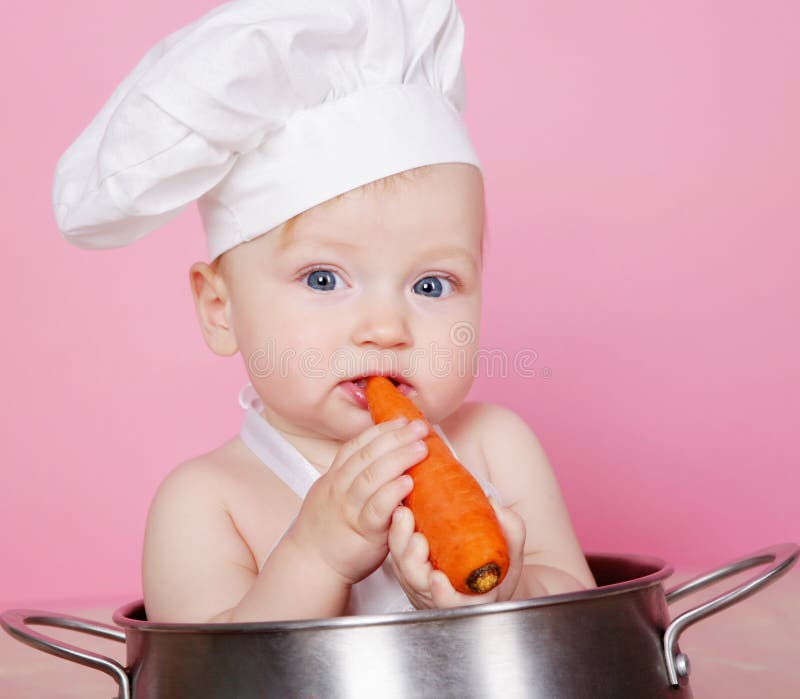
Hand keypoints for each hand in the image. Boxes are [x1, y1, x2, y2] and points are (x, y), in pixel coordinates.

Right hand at [286, 416, 429, 585]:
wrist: (311, 565)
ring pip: (372, 477)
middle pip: (367, 455)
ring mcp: (349, 509)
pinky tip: (408, 482)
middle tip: (418, 427)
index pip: (358, 445)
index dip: (381, 431)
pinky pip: (376, 509)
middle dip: (395, 437)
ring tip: (420, 448)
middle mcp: (340, 488)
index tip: (402, 420)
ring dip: (398, 459)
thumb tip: (387, 457)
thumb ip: (356, 477)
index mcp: (335, 477)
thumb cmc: (330, 530)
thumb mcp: (335, 495)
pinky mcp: (362, 532)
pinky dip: (392, 493)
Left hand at [388, 499, 525, 608]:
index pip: (450, 604)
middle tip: (417, 537)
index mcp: (468, 599)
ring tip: (403, 514)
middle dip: (413, 559)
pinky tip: (399, 512)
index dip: (442, 594)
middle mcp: (438, 596)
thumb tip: (492, 504)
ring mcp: (419, 583)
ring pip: (402, 567)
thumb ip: (510, 531)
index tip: (437, 578)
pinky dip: (395, 534)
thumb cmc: (495, 569)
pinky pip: (396, 553)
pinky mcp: (407, 567)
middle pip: (418, 584)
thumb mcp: (511, 554)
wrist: (480, 575)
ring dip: (400, 541)